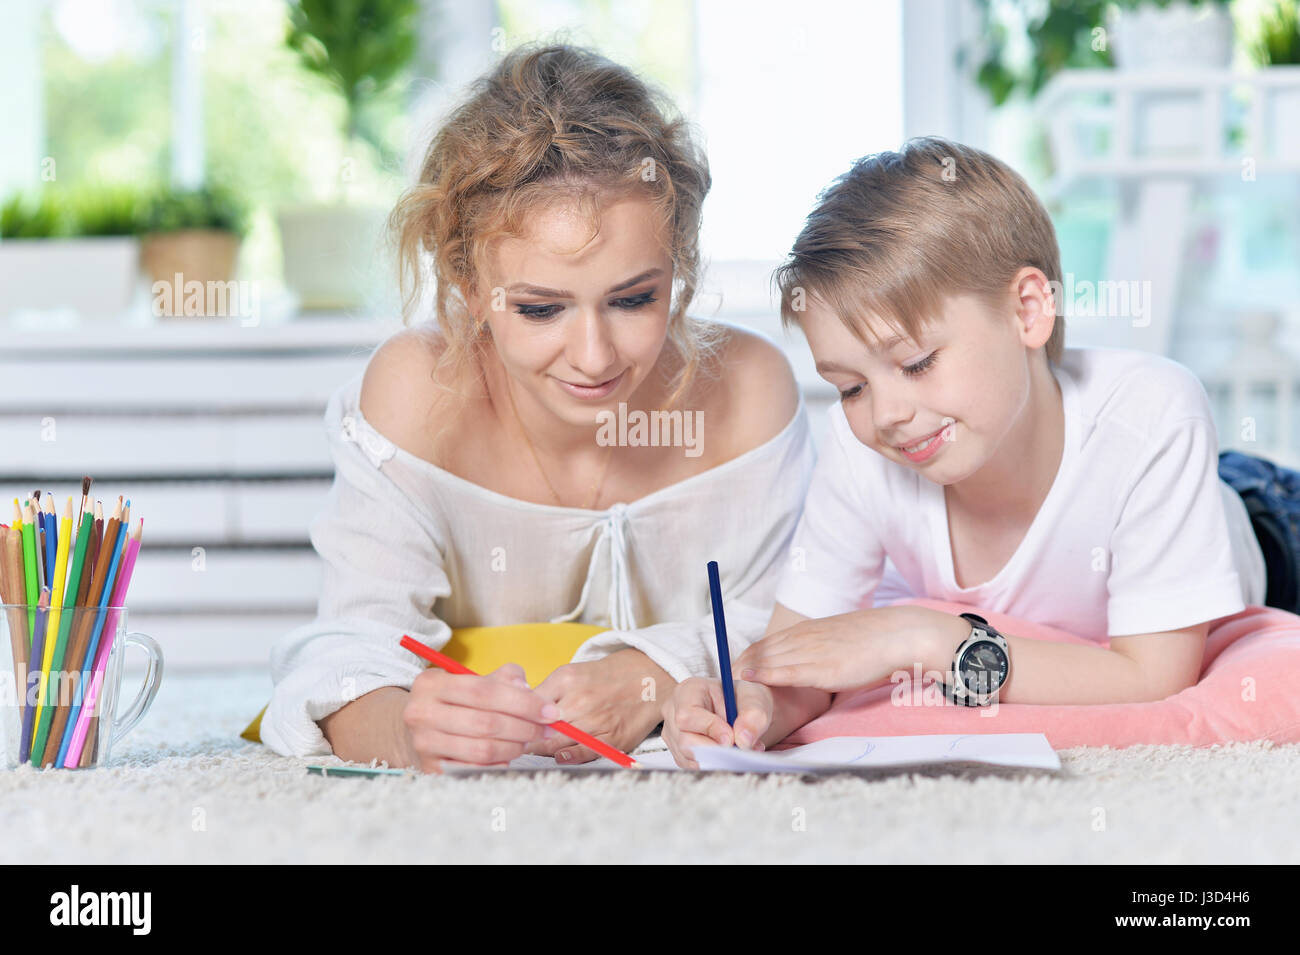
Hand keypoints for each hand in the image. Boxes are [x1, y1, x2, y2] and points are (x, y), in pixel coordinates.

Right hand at [401, 662, 559, 772]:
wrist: (419, 726)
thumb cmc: (455, 700)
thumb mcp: (473, 679)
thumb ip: (504, 678)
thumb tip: (527, 690)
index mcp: (431, 684)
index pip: (484, 692)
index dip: (522, 703)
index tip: (549, 712)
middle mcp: (421, 713)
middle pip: (485, 723)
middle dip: (524, 728)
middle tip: (545, 730)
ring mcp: (424, 743)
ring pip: (482, 749)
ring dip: (514, 747)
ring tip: (528, 741)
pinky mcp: (430, 768)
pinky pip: (475, 769)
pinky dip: (499, 764)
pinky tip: (510, 756)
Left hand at [525, 649, 672, 763]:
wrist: (647, 677)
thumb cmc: (604, 677)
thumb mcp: (571, 673)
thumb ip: (545, 691)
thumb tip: (518, 710)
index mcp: (566, 680)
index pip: (530, 706)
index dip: (517, 719)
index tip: (509, 726)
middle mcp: (581, 701)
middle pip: (541, 729)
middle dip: (526, 738)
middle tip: (516, 743)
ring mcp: (598, 722)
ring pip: (558, 744)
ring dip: (543, 749)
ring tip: (535, 749)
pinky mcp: (613, 739)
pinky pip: (584, 753)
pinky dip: (568, 757)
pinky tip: (560, 756)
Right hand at [661, 677, 773, 768]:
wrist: (741, 709)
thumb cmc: (743, 699)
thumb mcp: (755, 698)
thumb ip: (753, 716)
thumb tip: (743, 741)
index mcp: (688, 691)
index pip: (687, 715)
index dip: (709, 729)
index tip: (731, 737)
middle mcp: (673, 712)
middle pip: (685, 741)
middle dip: (714, 749)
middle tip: (738, 748)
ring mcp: (673, 733)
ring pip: (688, 757)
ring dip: (717, 759)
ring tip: (739, 749)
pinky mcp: (679, 751)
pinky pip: (693, 766)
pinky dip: (714, 764)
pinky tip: (728, 754)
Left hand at [733, 605, 958, 692]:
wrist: (896, 634)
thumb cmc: (870, 640)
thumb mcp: (835, 638)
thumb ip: (816, 649)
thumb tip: (807, 665)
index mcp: (804, 632)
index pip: (762, 644)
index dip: (744, 659)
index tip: (732, 675)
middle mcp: (802, 638)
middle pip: (757, 652)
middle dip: (737, 669)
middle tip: (721, 688)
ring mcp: (811, 652)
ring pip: (765, 660)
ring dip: (743, 675)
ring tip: (727, 690)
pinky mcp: (822, 668)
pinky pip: (785, 671)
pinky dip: (764, 676)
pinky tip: (748, 681)